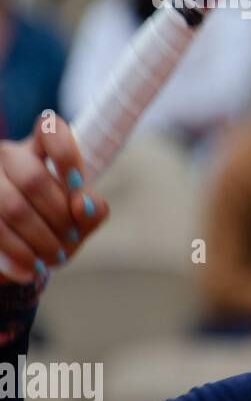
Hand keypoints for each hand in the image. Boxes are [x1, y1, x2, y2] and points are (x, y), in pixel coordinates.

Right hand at [0, 113, 108, 283]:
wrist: (16, 255)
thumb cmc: (56, 227)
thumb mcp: (80, 220)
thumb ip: (92, 210)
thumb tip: (83, 205)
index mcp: (38, 148)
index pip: (50, 131)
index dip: (66, 155)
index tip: (78, 186)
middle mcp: (6, 156)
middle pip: (33, 180)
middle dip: (58, 216)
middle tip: (72, 238)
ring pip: (12, 207)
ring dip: (40, 239)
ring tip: (55, 257)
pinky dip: (18, 254)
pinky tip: (33, 270)